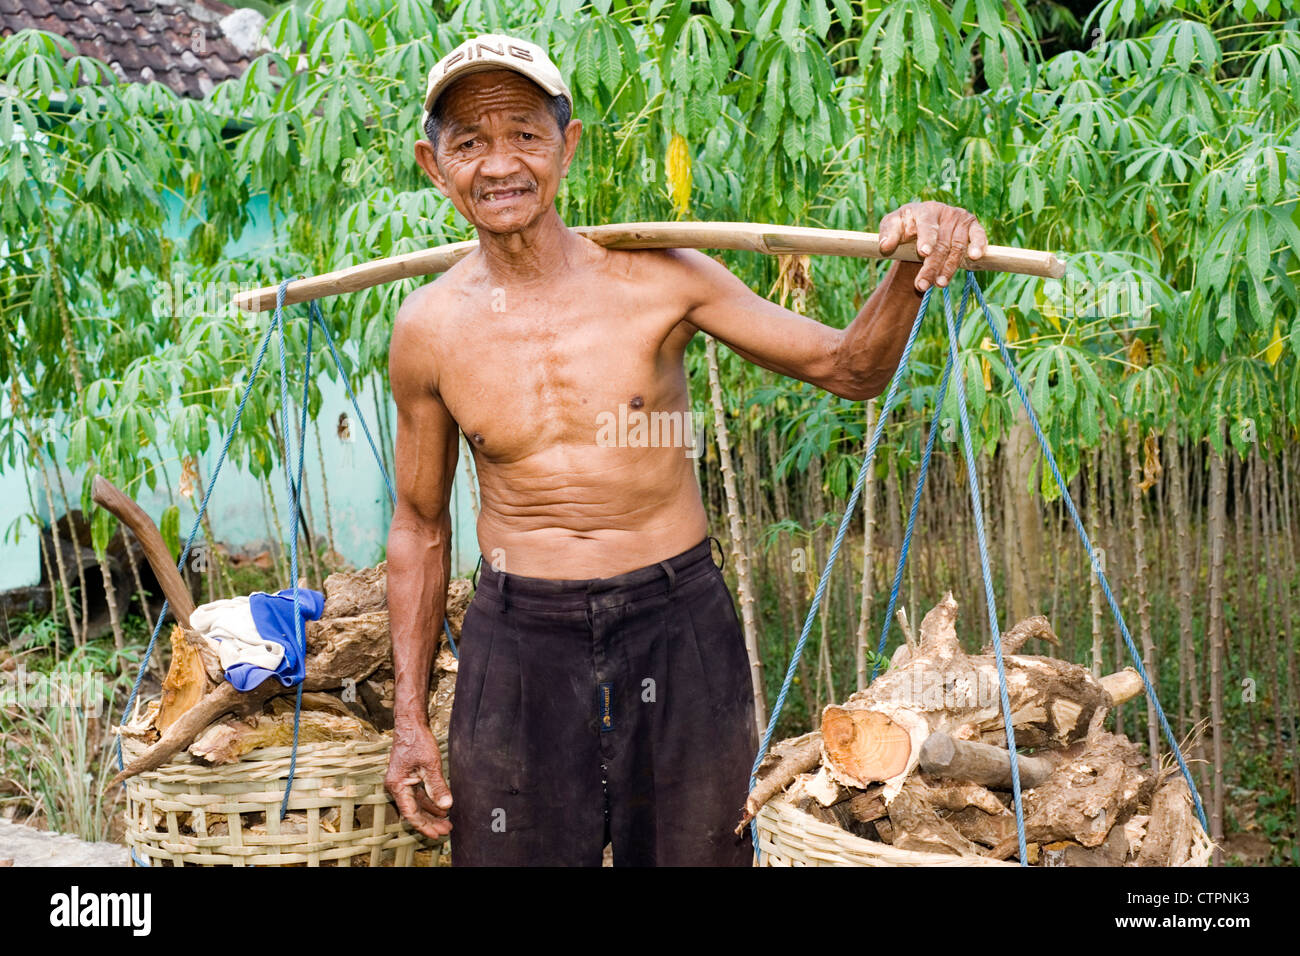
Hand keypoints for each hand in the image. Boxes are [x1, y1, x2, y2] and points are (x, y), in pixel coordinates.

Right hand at [385, 721, 453, 838]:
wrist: (410, 724)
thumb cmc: (417, 741)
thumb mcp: (430, 764)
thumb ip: (437, 786)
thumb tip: (446, 806)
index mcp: (397, 785)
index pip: (411, 813)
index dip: (424, 825)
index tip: (437, 834)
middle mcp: (397, 786)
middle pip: (413, 811)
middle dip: (429, 822)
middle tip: (446, 830)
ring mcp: (402, 782)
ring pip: (417, 804)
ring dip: (430, 813)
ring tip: (446, 821)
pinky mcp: (408, 777)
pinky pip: (418, 795)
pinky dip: (429, 802)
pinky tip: (441, 807)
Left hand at [877, 201, 987, 291]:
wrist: (923, 222)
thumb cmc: (906, 225)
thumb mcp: (892, 225)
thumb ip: (887, 234)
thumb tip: (885, 246)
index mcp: (925, 210)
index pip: (927, 225)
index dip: (926, 238)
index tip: (924, 252)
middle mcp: (945, 213)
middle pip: (941, 243)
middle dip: (932, 266)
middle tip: (922, 285)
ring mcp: (961, 219)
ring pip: (957, 247)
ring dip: (950, 267)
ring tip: (939, 284)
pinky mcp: (973, 227)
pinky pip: (979, 236)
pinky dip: (978, 246)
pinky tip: (974, 257)